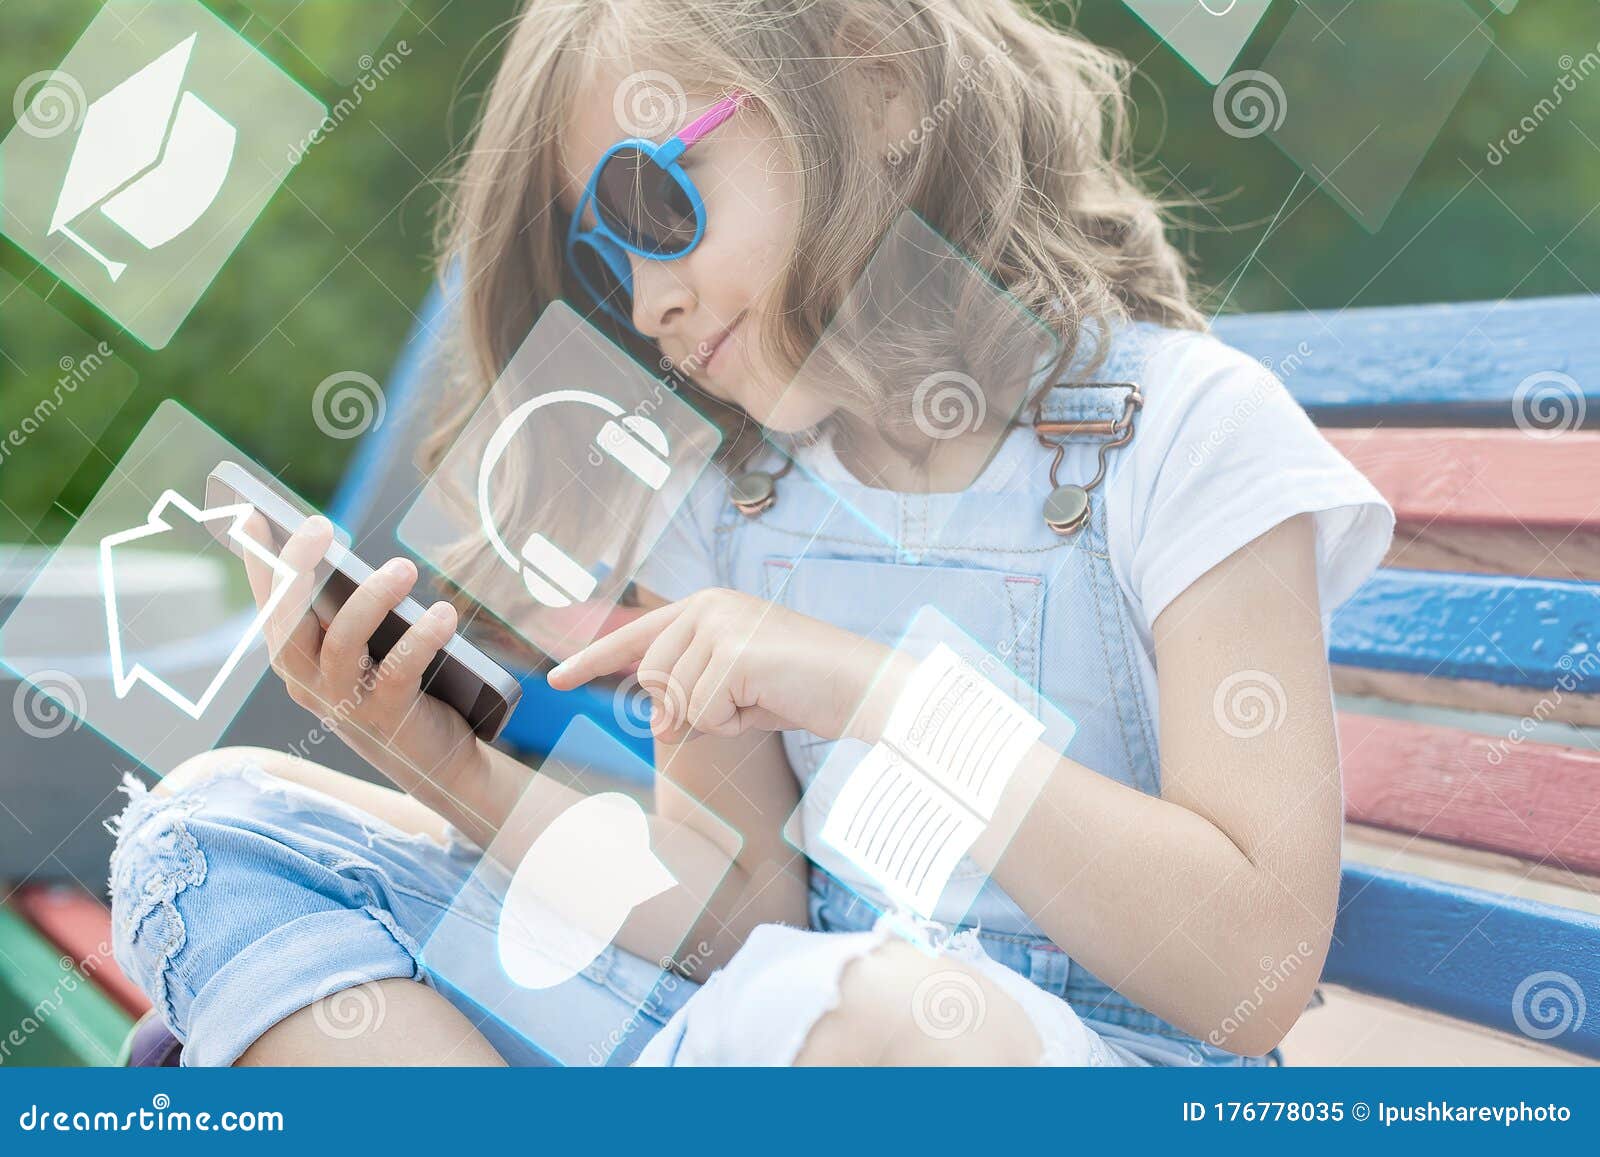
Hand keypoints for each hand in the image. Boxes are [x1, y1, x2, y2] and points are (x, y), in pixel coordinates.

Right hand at [241, 514, 483, 792]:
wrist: (433, 758)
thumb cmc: (395, 687)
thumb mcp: (366, 646)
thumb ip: (351, 610)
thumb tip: (355, 560)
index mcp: (295, 659)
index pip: (268, 604)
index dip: (258, 561)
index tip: (251, 514)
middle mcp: (307, 682)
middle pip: (287, 624)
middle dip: (297, 569)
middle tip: (321, 525)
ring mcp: (343, 703)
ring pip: (342, 644)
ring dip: (372, 599)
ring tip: (403, 567)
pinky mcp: (387, 716)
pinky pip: (399, 670)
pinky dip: (422, 638)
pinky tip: (443, 614)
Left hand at [546, 588, 911, 744]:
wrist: (860, 686)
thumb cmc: (803, 688)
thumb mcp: (735, 692)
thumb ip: (689, 698)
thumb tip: (659, 726)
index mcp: (705, 607)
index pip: (636, 638)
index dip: (593, 661)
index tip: (556, 679)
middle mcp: (707, 605)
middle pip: (651, 681)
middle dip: (688, 709)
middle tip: (742, 704)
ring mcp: (719, 624)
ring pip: (676, 701)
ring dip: (717, 717)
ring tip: (761, 696)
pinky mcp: (732, 650)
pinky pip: (703, 714)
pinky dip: (734, 724)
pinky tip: (769, 701)